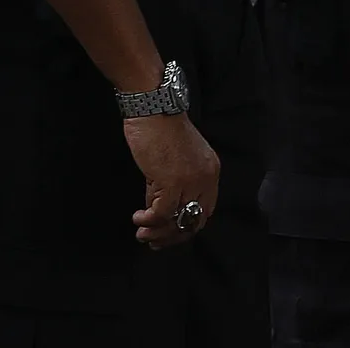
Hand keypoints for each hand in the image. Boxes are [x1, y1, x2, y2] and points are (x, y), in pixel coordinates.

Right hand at [125, 111, 219, 247]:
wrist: (154, 108)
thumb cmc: (160, 130)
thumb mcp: (174, 160)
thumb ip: (170, 185)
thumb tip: (156, 210)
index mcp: (211, 171)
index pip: (205, 210)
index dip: (186, 226)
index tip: (168, 232)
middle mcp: (206, 178)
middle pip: (194, 220)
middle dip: (173, 235)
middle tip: (154, 240)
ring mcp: (191, 181)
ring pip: (177, 220)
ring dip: (158, 231)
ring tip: (142, 232)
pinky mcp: (172, 181)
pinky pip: (162, 213)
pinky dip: (148, 220)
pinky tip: (137, 218)